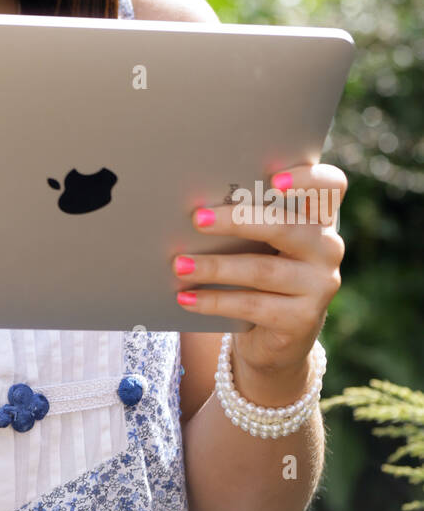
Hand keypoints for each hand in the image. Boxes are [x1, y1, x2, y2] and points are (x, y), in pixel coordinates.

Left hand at [173, 163, 346, 380]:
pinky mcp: (303, 319)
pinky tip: (187, 298)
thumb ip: (247, 218)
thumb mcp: (260, 241)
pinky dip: (215, 301)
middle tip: (197, 219)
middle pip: (285, 226)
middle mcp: (327, 247)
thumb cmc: (260, 267)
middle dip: (237, 220)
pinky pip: (253, 305)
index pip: (330, 186)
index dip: (308, 179)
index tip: (273, 179)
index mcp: (318, 217)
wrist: (277, 332)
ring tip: (180, 265)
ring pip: (262, 270)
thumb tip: (198, 209)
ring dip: (215, 267)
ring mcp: (320, 285)